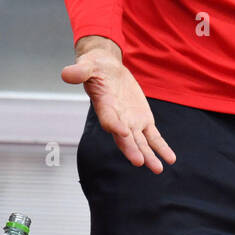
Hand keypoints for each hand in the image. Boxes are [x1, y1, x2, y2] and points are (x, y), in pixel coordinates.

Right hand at [61, 36, 175, 171]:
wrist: (107, 69)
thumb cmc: (95, 67)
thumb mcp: (88, 65)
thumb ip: (79, 71)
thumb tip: (65, 73)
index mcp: (104, 106)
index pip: (108, 119)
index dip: (114, 126)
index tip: (123, 133)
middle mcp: (117, 119)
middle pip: (124, 137)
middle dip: (131, 149)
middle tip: (139, 162)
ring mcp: (131, 122)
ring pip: (140, 142)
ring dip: (148, 155)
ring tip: (157, 169)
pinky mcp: (143, 120)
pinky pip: (153, 136)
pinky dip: (161, 147)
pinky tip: (169, 158)